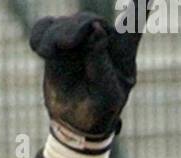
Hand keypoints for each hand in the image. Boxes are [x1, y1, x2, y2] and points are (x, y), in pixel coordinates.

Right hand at [29, 11, 142, 140]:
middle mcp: (100, 39)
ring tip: (49, 53)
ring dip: (56, 33)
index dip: (140, 5)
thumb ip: (101, 65)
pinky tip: (42, 49)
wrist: (74, 123)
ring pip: (65, 23)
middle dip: (77, 28)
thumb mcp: (106, 96)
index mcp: (121, 52)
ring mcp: (77, 40)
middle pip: (89, 20)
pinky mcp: (56, 44)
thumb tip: (95, 30)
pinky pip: (45, 27)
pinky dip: (41, 33)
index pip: (133, 23)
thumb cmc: (98, 111)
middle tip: (67, 44)